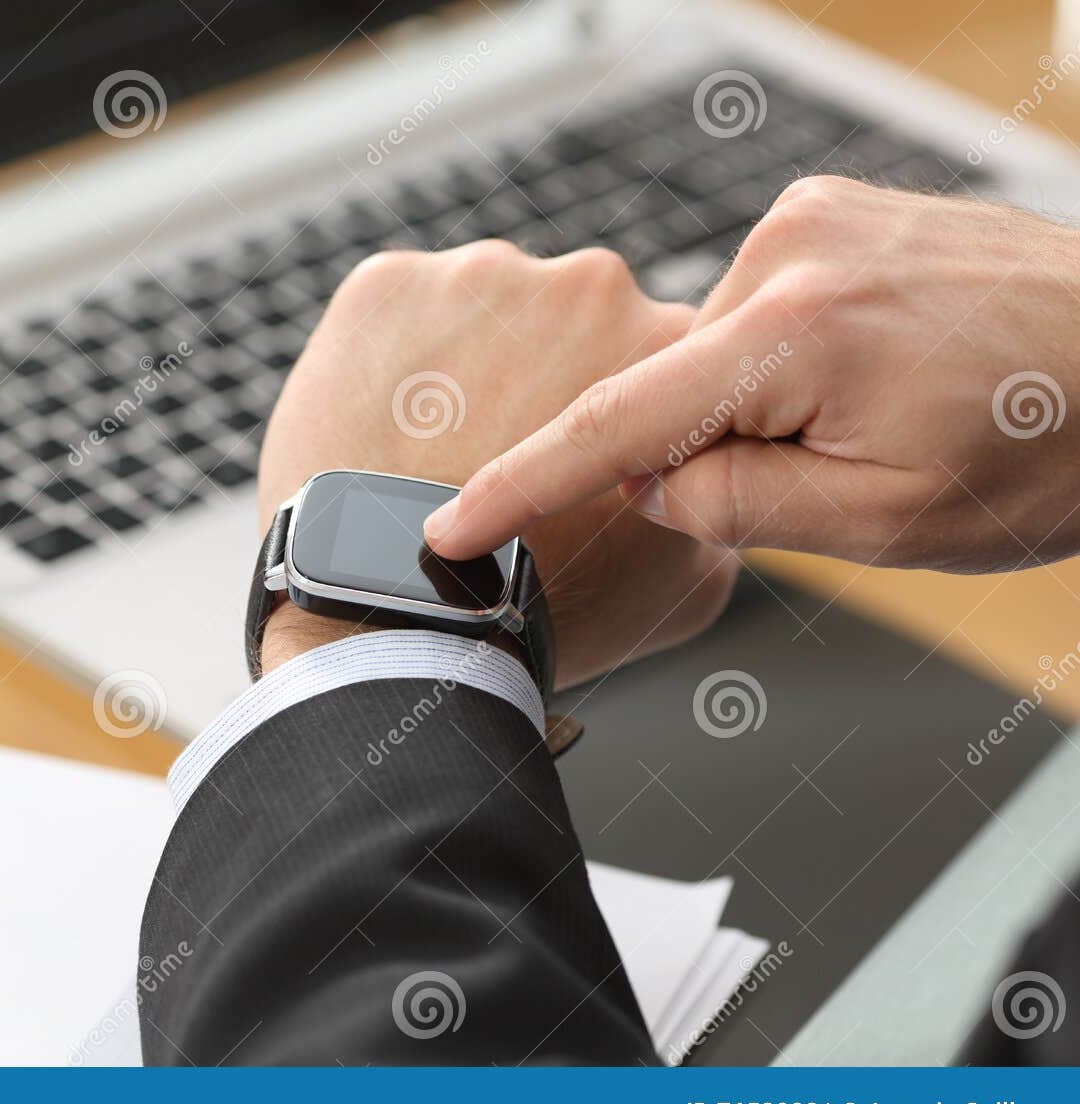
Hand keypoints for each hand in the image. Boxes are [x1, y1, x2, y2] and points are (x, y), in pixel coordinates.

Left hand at [257, 241, 737, 683]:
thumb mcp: (687, 575)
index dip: (612, 402)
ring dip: (469, 359)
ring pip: (479, 308)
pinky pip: (395, 310)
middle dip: (544, 369)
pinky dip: (390, 356)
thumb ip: (710, 492)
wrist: (413, 617)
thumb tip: (701, 472)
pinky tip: (385, 426)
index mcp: (669, 342)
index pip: (644, 351)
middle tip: (507, 449)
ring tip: (438, 447)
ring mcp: (482, 276)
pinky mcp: (388, 283)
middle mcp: (585, 286)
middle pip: (564, 317)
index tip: (579, 454)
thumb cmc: (554, 609)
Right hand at [424, 177, 1079, 573]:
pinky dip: (779, 364)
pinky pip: (757, 311)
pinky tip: (869, 378)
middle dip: (709, 454)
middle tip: (820, 483)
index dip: (521, 485)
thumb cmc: (1057, 442)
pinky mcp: (833, 212)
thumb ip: (739, 506)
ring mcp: (814, 219)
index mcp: (798, 334)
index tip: (449, 528)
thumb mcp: (891, 522)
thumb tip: (649, 486)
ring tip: (878, 422)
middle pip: (670, 392)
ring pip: (715, 357)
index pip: (614, 426)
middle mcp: (792, 250)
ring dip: (756, 409)